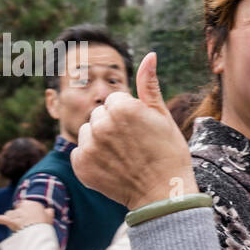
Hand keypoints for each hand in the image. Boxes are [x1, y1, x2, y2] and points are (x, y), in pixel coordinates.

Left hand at [0, 200, 53, 232]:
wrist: (39, 231)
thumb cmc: (45, 224)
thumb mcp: (50, 216)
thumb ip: (48, 212)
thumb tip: (49, 210)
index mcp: (32, 204)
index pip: (25, 204)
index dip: (25, 210)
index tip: (28, 215)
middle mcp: (23, 207)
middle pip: (16, 209)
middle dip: (17, 213)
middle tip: (22, 221)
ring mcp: (16, 213)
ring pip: (9, 213)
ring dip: (10, 218)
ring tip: (15, 225)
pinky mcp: (10, 221)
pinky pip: (1, 219)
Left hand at [72, 52, 196, 208]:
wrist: (164, 194)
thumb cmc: (169, 153)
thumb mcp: (162, 116)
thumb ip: (149, 85)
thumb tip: (150, 55)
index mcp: (123, 107)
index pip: (115, 101)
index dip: (129, 115)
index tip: (141, 131)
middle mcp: (103, 124)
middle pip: (99, 115)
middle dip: (112, 126)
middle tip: (133, 145)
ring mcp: (90, 146)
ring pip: (88, 132)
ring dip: (100, 141)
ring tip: (122, 156)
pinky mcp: (81, 165)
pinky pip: (80, 152)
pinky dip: (92, 160)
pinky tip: (111, 167)